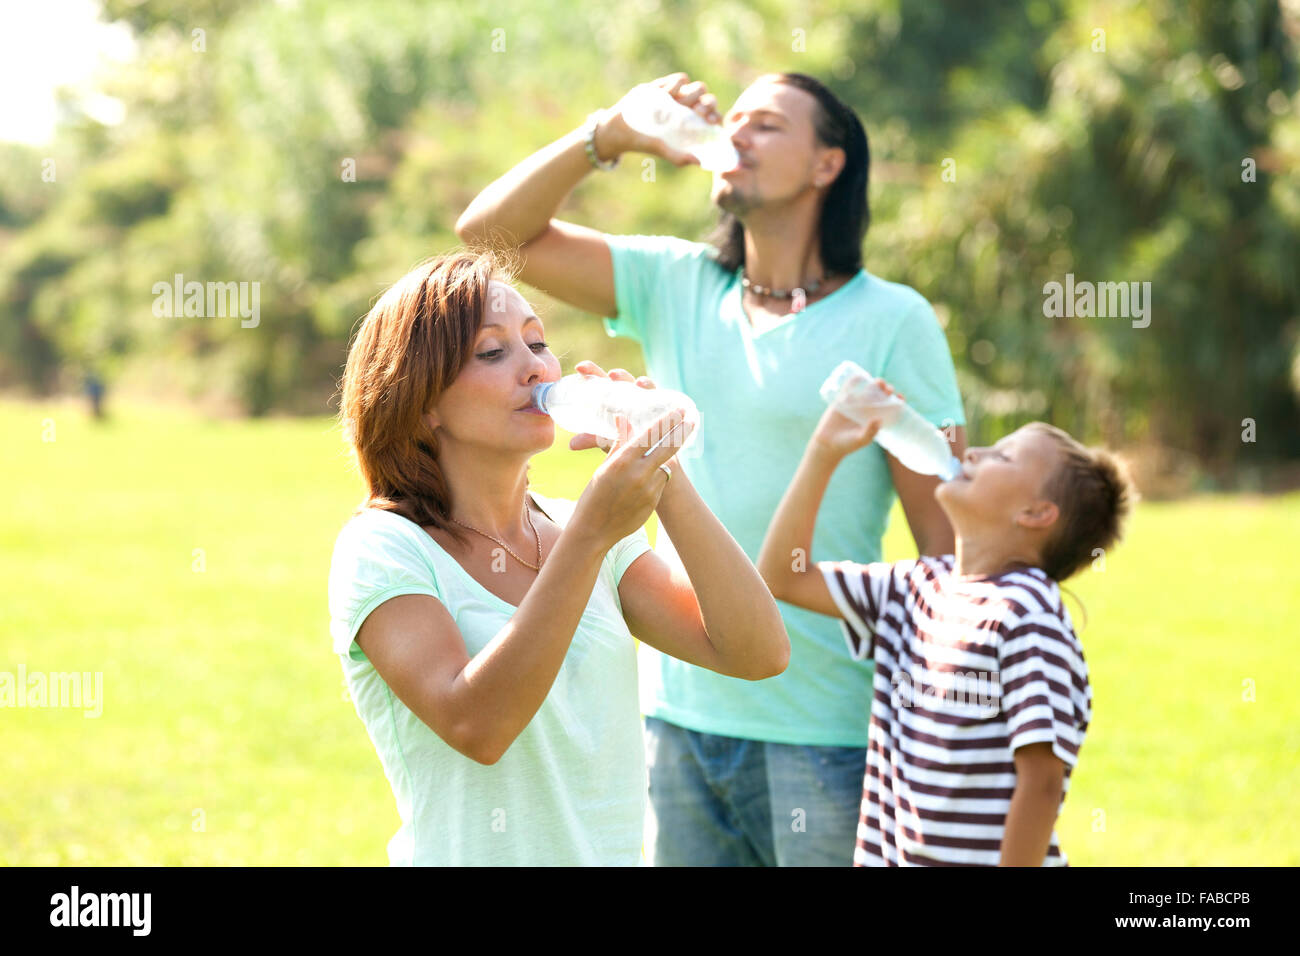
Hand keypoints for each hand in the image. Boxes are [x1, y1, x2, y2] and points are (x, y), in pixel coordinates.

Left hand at [568, 360, 671, 460]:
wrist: (648, 455)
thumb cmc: (625, 443)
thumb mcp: (606, 440)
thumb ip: (591, 439)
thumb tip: (572, 444)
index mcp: (613, 399)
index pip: (601, 382)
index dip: (592, 372)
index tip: (580, 367)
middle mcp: (630, 396)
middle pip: (624, 380)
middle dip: (619, 376)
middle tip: (613, 375)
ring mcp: (647, 401)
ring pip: (644, 387)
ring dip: (642, 384)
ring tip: (639, 384)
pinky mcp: (663, 410)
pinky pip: (661, 400)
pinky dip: (657, 394)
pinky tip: (655, 393)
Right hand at [570, 394, 695, 548]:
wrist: (594, 530)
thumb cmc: (594, 495)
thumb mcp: (604, 467)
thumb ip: (619, 443)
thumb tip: (622, 419)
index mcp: (622, 461)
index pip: (650, 435)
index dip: (667, 421)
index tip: (679, 411)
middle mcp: (638, 473)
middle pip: (668, 447)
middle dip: (682, 431)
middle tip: (693, 419)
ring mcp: (649, 489)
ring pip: (663, 467)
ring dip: (659, 463)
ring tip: (640, 472)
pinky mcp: (654, 501)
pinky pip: (659, 483)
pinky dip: (654, 480)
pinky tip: (637, 490)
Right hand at [597, 73, 722, 167]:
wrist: (619, 128)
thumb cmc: (643, 142)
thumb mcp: (661, 149)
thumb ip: (678, 157)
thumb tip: (699, 162)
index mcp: (691, 125)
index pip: (713, 117)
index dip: (715, 117)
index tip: (709, 121)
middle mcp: (688, 109)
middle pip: (709, 100)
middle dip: (707, 104)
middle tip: (696, 112)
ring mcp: (678, 96)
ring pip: (698, 87)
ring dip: (693, 94)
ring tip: (678, 104)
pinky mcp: (667, 85)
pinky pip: (681, 79)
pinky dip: (677, 85)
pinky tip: (666, 95)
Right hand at [810, 379, 904, 460]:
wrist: (827, 444)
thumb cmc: (847, 445)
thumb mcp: (861, 440)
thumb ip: (870, 432)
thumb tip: (879, 419)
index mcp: (875, 418)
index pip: (889, 408)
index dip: (897, 401)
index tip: (900, 397)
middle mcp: (867, 410)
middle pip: (880, 396)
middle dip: (886, 390)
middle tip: (888, 389)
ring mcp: (855, 404)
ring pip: (867, 390)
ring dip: (874, 384)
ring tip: (878, 382)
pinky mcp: (842, 401)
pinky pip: (849, 388)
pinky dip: (854, 381)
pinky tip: (859, 376)